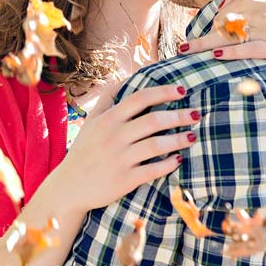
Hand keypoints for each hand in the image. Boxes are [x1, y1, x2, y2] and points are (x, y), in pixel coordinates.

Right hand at [52, 84, 198, 214]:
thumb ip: (107, 99)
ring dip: (178, 139)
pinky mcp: (125, 180)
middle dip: (178, 116)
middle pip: (153, 120)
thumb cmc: (84, 151)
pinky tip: (179, 159)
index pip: (140, 98)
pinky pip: (153, 170)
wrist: (69, 187)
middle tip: (196, 114)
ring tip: (192, 136)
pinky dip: (168, 164)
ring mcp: (120, 159)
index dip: (163, 92)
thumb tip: (124, 78)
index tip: (182, 90)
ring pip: (156, 145)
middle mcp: (114, 137)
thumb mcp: (91, 122)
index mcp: (108, 119)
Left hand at [183, 0, 265, 60]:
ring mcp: (265, 29)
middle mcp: (256, 11)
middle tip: (182, 48)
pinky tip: (216, 54)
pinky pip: (248, 49)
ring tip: (185, 52)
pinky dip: (230, 51)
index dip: (206, 24)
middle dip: (199, 37)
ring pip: (228, 37)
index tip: (192, 34)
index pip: (221, 11)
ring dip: (204, 45)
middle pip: (219, 24)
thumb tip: (221, 3)